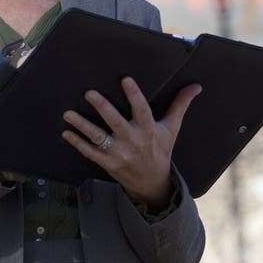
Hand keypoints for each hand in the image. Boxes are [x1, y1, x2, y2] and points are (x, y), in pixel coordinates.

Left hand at [62, 77, 201, 209]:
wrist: (153, 184)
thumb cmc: (161, 149)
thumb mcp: (172, 128)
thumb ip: (180, 104)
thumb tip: (196, 86)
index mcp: (148, 129)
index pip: (141, 109)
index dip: (133, 94)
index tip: (125, 79)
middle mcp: (133, 140)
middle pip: (115, 122)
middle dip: (102, 107)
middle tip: (89, 93)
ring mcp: (119, 153)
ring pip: (98, 137)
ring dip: (82, 125)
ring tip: (68, 113)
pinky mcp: (108, 163)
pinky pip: (90, 153)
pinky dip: (77, 143)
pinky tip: (66, 132)